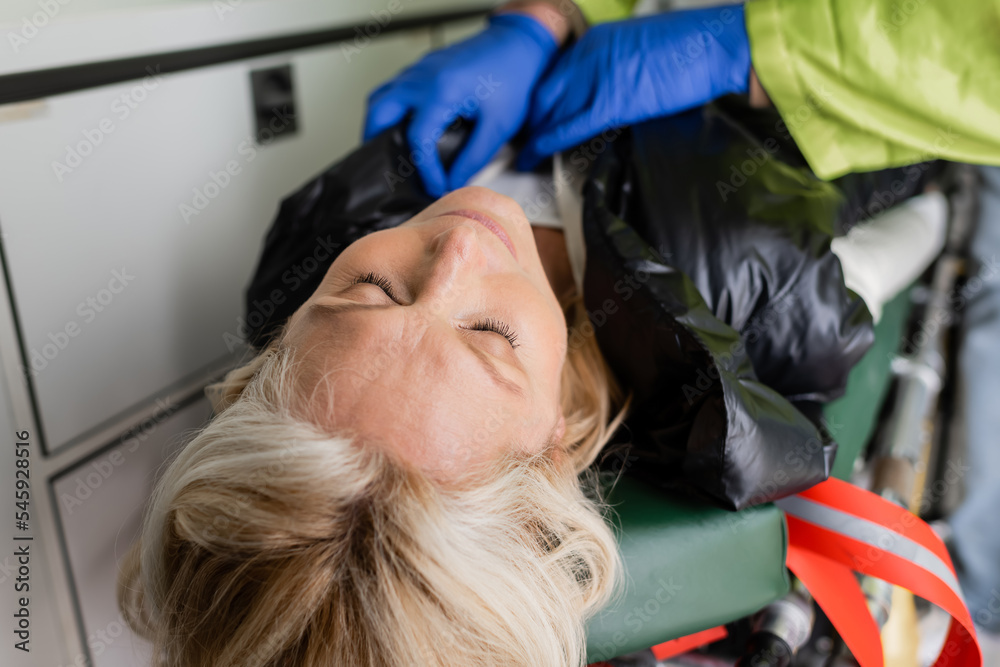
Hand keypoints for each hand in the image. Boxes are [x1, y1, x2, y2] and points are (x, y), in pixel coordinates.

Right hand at [363, 12, 558, 196]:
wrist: (519, 45)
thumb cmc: (514, 77)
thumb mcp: (499, 125)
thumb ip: (474, 158)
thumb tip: (455, 181)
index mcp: (441, 91)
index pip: (418, 139)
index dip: (424, 170)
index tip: (435, 186)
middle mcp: (423, 77)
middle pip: (379, 113)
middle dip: (377, 144)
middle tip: (389, 169)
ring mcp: (419, 68)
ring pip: (380, 97)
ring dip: (379, 125)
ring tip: (391, 150)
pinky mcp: (423, 66)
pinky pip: (393, 88)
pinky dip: (390, 109)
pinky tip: (405, 126)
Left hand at [517, 4, 750, 169]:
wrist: (716, 46)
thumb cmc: (691, 49)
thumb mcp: (638, 48)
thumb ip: (612, 68)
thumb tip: (602, 93)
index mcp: (596, 40)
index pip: (553, 74)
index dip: (539, 101)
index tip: (533, 117)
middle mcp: (590, 54)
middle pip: (544, 92)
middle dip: (529, 120)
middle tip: (522, 140)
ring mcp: (598, 76)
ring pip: (551, 111)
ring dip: (534, 135)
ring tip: (524, 154)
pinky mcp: (613, 101)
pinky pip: (568, 126)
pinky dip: (546, 143)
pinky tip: (534, 155)